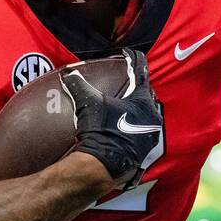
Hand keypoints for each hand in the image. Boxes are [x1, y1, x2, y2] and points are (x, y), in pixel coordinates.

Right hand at [61, 47, 163, 188]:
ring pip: (147, 113)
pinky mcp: (145, 149)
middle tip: (127, 80)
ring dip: (137, 107)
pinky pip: (142, 130)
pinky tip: (124, 126)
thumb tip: (68, 73)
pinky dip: (135, 124)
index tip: (127, 54)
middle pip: (147, 93)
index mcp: (142, 100)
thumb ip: (79, 85)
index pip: (141, 71)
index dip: (134, 59)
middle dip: (138, 85)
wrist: (104, 166)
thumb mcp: (89, 105)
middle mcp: (152, 115)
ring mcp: (151, 134)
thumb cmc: (102, 131)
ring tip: (126, 103)